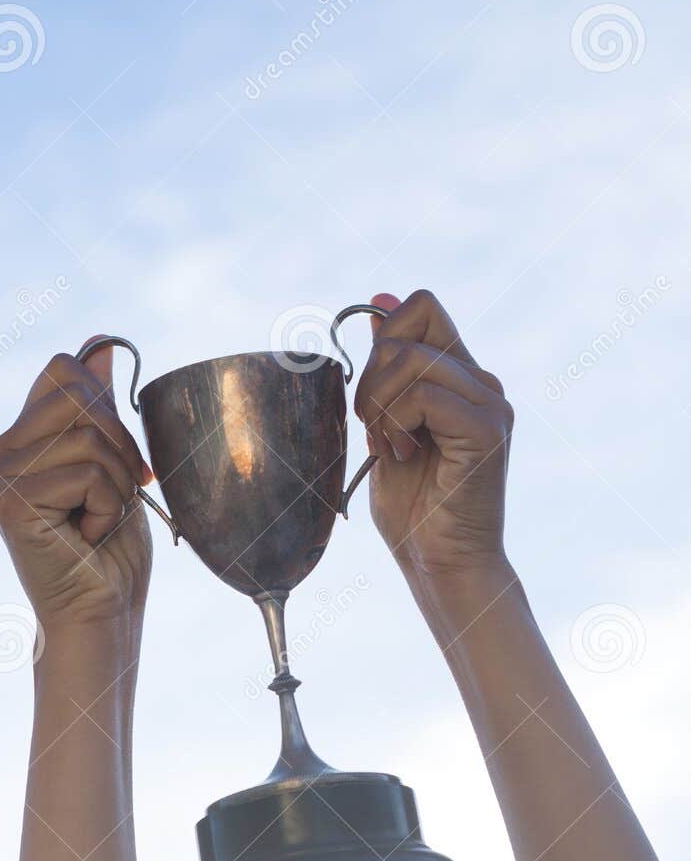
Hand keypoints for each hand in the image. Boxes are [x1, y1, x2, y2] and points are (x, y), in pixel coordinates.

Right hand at [0, 344, 152, 629]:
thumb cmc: (111, 549)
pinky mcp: (11, 503)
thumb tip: (97, 343)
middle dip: (120, 444)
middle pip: (77, 394)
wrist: (104, 614)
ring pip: (88, 437)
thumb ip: (97, 406)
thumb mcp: (112, 462)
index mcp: (15, 440)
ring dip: (116, 483)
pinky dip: (106, 507)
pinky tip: (86, 537)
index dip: (108, 408)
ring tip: (98, 519)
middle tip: (119, 494)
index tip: (125, 462)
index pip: (64, 372)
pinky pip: (85, 473)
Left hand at [353, 290, 513, 582]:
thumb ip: (388, 365)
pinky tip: (404, 456)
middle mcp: (482, 382)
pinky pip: (424, 395)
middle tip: (377, 431)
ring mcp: (490, 404)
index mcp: (459, 376)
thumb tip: (379, 297)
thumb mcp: (386, 422)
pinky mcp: (487, 430)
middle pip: (407, 328)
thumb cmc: (413, 505)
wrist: (439, 562)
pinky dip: (397, 424)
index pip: (421, 307)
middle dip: (370, 378)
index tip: (372, 395)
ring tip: (392, 448)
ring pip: (410, 360)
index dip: (382, 335)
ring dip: (380, 407)